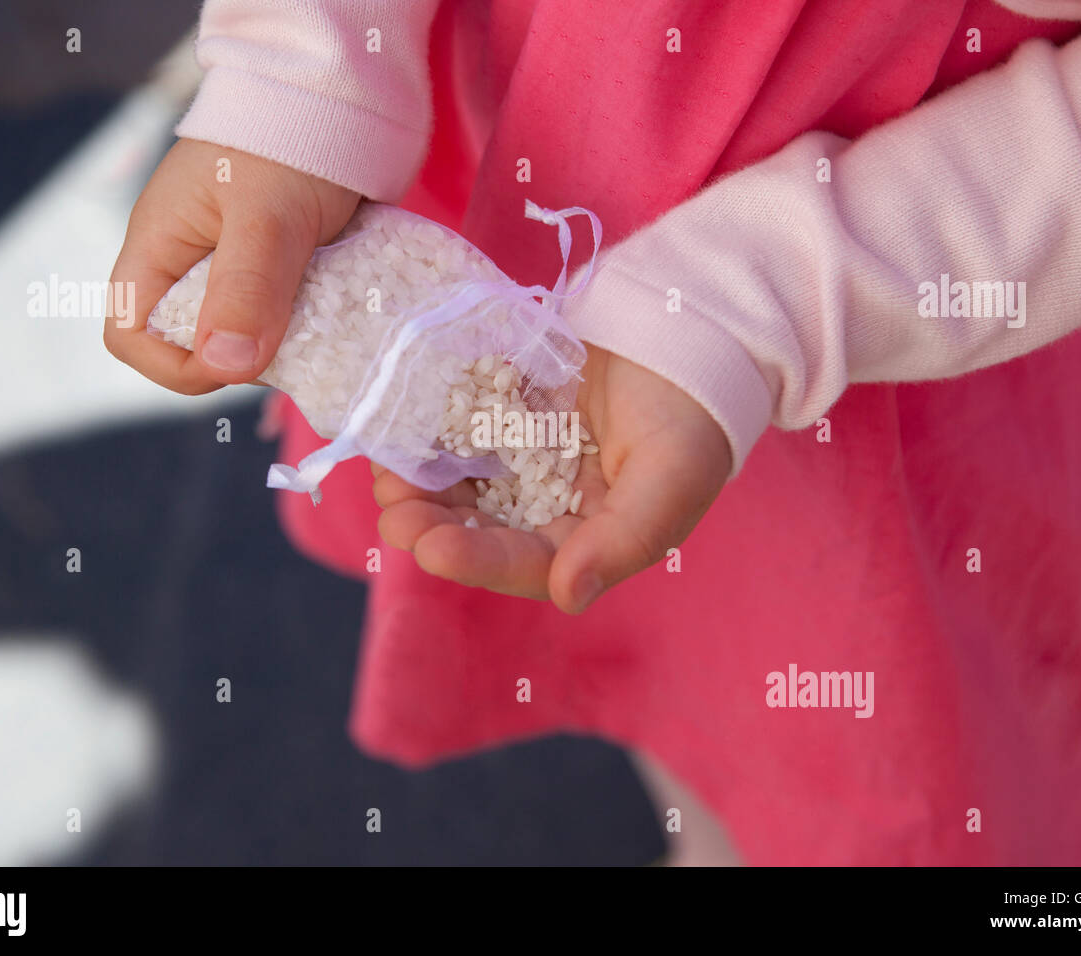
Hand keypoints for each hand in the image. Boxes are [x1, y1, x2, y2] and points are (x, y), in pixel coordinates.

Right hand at [103, 139, 359, 391]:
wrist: (337, 98)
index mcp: (159, 245)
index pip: (130, 333)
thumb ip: (246, 287)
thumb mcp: (268, 216)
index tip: (235, 365)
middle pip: (185, 343)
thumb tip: (225, 365)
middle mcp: (186, 261)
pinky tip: (329, 307)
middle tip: (288, 339)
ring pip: (235, 335)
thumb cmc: (289, 141)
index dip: (172, 365)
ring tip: (314, 317)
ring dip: (274, 342)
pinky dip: (299, 323)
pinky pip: (273, 316)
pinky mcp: (270, 268)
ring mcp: (228, 266)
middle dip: (233, 359)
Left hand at [373, 345, 733, 612]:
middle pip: (484, 528)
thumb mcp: (670, 480)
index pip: (528, 561)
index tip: (431, 547)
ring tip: (387, 479)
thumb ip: (624, 539)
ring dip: (424, 486)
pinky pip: (462, 427)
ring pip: (464, 482)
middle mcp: (552, 505)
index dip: (478, 559)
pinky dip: (432, 434)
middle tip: (394, 517)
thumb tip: (569, 597)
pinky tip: (401, 432)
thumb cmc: (694, 412)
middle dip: (435, 527)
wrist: (692, 326)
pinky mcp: (510, 410)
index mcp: (592, 537)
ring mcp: (528, 457)